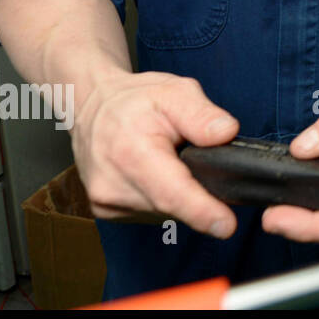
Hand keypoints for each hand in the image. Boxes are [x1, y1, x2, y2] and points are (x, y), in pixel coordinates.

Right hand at [72, 70, 239, 237]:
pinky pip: (149, 211)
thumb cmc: (135, 99)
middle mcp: (112, 184)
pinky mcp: (105, 210)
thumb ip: (202, 114)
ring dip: (179, 194)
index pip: (171, 193)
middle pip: (172, 206)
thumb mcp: (176, 92)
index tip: (226, 226)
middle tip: (201, 163)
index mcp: (131, 152)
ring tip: (174, 162)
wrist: (93, 106)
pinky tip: (159, 174)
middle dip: (198, 193)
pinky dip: (163, 197)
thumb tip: (226, 133)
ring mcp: (105, 201)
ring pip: (163, 212)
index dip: (202, 212)